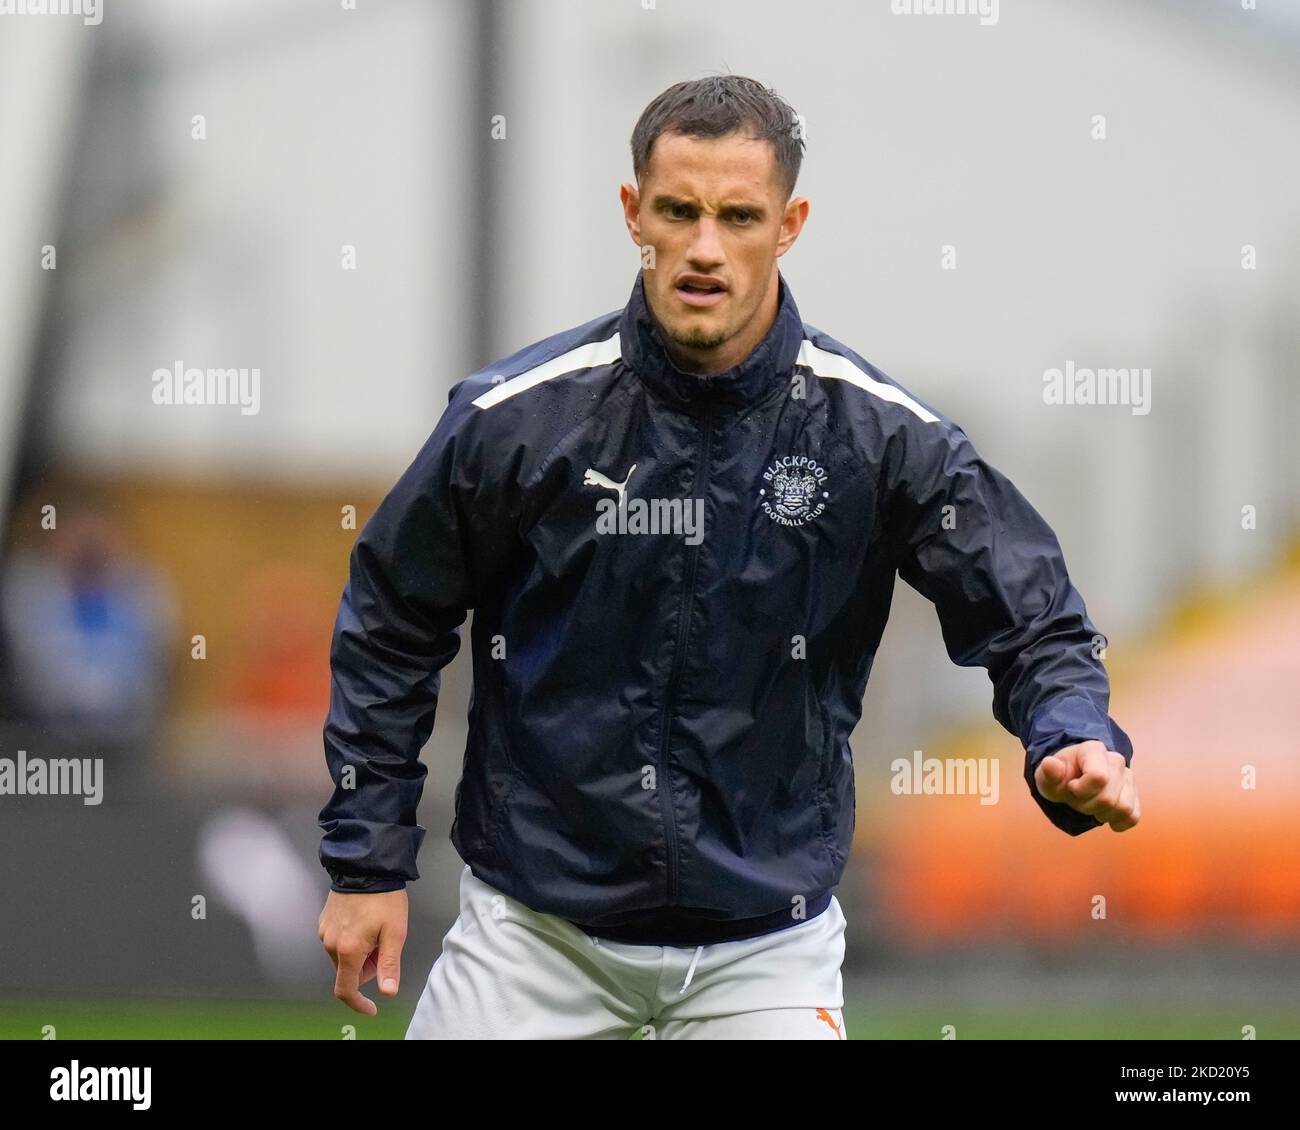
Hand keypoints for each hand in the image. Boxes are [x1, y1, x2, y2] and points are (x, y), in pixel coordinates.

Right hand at [318, 888, 408, 1014]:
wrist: (366, 867)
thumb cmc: (383, 898)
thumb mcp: (394, 933)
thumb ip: (389, 965)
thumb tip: (388, 991)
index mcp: (347, 950)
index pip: (346, 990)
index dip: (358, 1004)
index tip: (371, 1007)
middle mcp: (330, 943)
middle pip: (348, 971)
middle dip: (367, 967)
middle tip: (384, 945)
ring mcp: (325, 931)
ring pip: (343, 956)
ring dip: (360, 953)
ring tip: (376, 930)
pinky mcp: (324, 921)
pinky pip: (337, 941)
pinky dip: (351, 941)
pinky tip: (364, 922)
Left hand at [1034, 739, 1139, 831]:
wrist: (1070, 780)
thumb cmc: (1059, 777)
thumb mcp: (1047, 776)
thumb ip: (1049, 772)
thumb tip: (1049, 764)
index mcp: (1093, 750)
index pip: (1098, 777)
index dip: (1081, 790)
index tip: (1071, 786)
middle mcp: (1116, 760)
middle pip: (1108, 798)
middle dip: (1087, 805)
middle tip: (1077, 798)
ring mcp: (1128, 777)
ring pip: (1123, 808)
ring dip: (1101, 814)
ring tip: (1089, 804)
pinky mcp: (1134, 794)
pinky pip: (1133, 816)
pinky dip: (1117, 822)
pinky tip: (1104, 817)